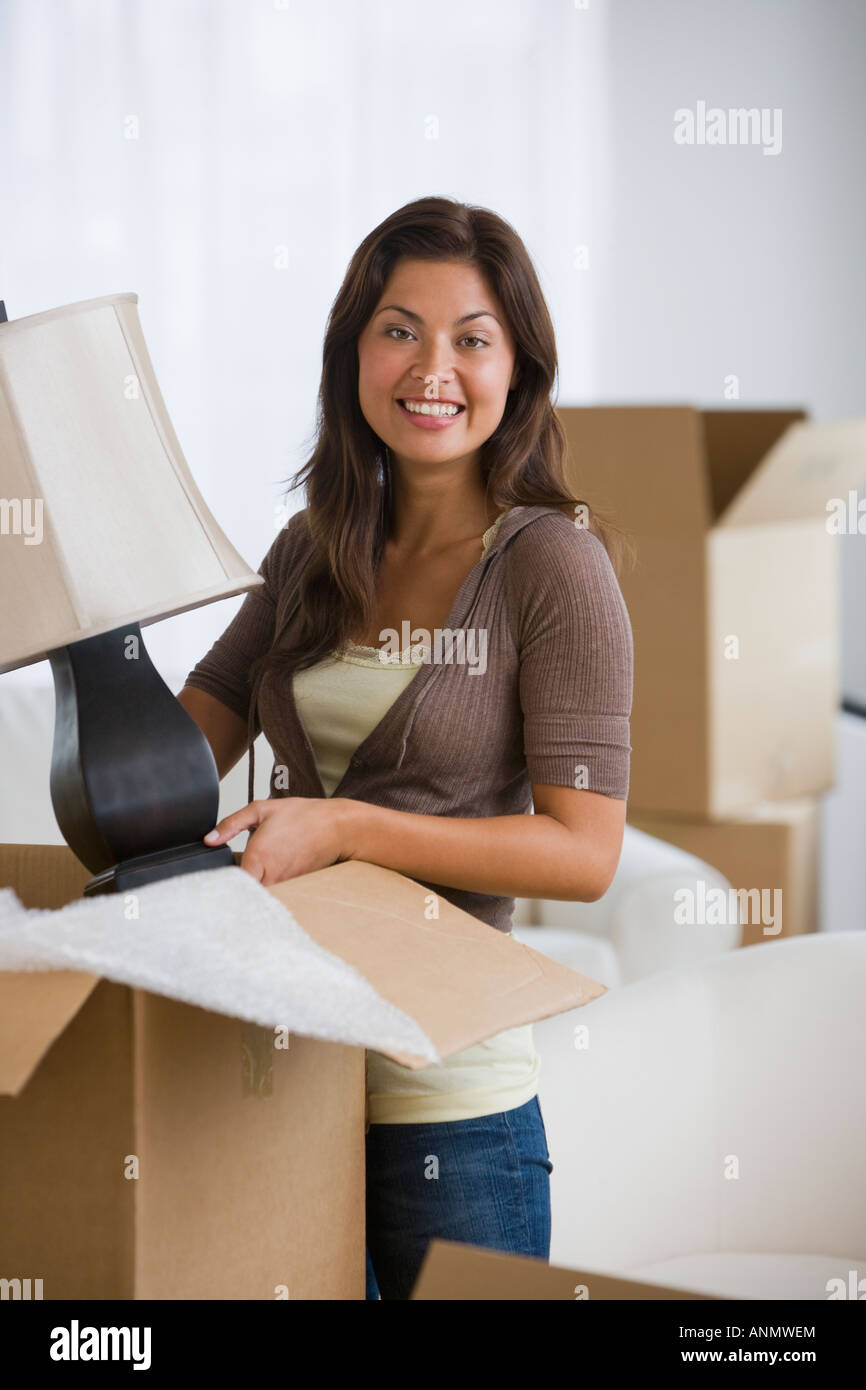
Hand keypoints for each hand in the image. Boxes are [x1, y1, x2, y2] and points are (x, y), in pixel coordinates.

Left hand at [202, 796, 354, 885]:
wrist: (337, 826)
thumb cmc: (303, 816)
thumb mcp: (261, 810)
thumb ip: (231, 824)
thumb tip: (209, 839)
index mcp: (258, 857)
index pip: (231, 884)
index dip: (220, 884)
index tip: (213, 880)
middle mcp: (271, 876)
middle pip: (244, 895)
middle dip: (235, 890)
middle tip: (224, 885)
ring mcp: (284, 885)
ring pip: (261, 897)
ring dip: (251, 892)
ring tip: (244, 883)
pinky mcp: (295, 888)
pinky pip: (277, 895)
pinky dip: (268, 892)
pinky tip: (265, 880)